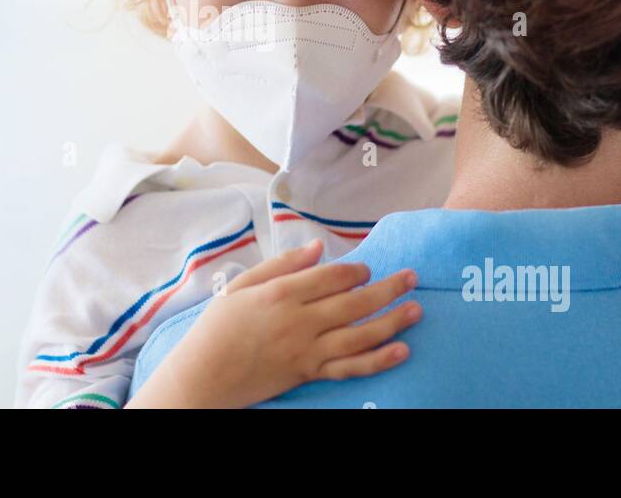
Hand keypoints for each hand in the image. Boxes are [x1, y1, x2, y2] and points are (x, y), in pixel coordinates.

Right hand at [127, 239, 420, 407]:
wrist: (204, 376)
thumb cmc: (218, 327)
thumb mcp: (242, 285)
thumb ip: (282, 264)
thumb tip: (318, 246)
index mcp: (280, 294)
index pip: (331, 277)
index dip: (355, 270)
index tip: (367, 268)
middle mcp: (298, 321)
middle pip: (354, 303)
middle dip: (388, 289)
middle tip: (413, 277)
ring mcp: (306, 351)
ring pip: (359, 335)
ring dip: (392, 322)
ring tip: (416, 310)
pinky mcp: (308, 374)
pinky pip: (350, 368)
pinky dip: (378, 360)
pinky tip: (401, 350)